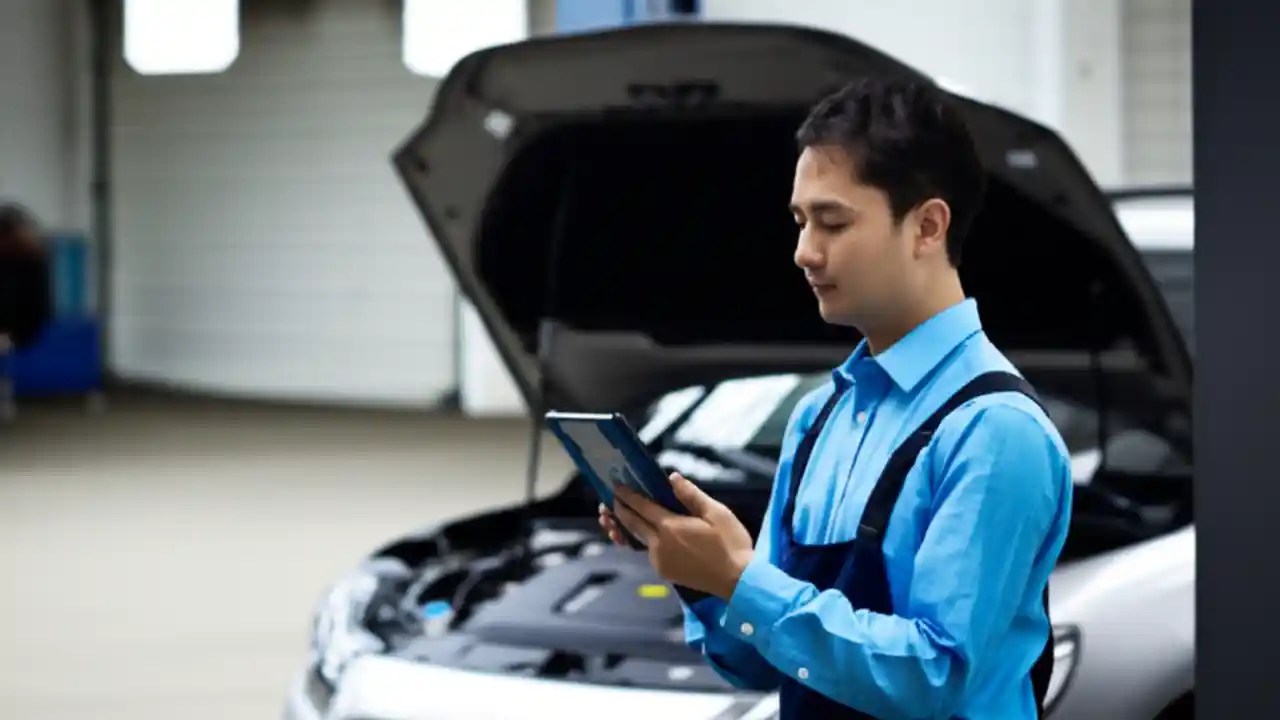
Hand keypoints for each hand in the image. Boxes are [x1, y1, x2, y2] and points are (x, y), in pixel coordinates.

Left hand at [597, 472, 754, 599]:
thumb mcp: (716, 513)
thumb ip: (691, 495)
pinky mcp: (664, 571)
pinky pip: (649, 551)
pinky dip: (642, 539)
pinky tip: (644, 533)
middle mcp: (659, 544)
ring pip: (638, 539)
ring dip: (626, 527)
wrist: (737, 581)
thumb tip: (671, 478)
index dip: (627, 495)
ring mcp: (660, 560)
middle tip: (610, 499)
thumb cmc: (731, 544)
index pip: (641, 506)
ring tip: (617, 518)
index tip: (616, 486)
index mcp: (671, 527)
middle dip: (619, 510)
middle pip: (632, 524)